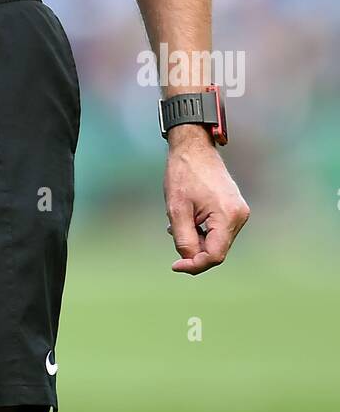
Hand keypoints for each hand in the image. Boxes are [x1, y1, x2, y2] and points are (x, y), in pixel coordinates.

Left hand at [163, 126, 249, 273]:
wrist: (194, 146)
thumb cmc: (184, 173)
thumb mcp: (177, 209)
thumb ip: (183, 239)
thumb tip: (189, 261)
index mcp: (228, 216)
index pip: (214, 255)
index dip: (194, 265)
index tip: (174, 265)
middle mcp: (239, 216)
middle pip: (216, 249)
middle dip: (193, 249)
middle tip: (172, 233)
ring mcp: (239, 211)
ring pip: (216, 240)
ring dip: (196, 238)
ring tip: (177, 221)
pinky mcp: (234, 207)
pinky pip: (218, 229)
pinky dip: (202, 229)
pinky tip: (187, 217)